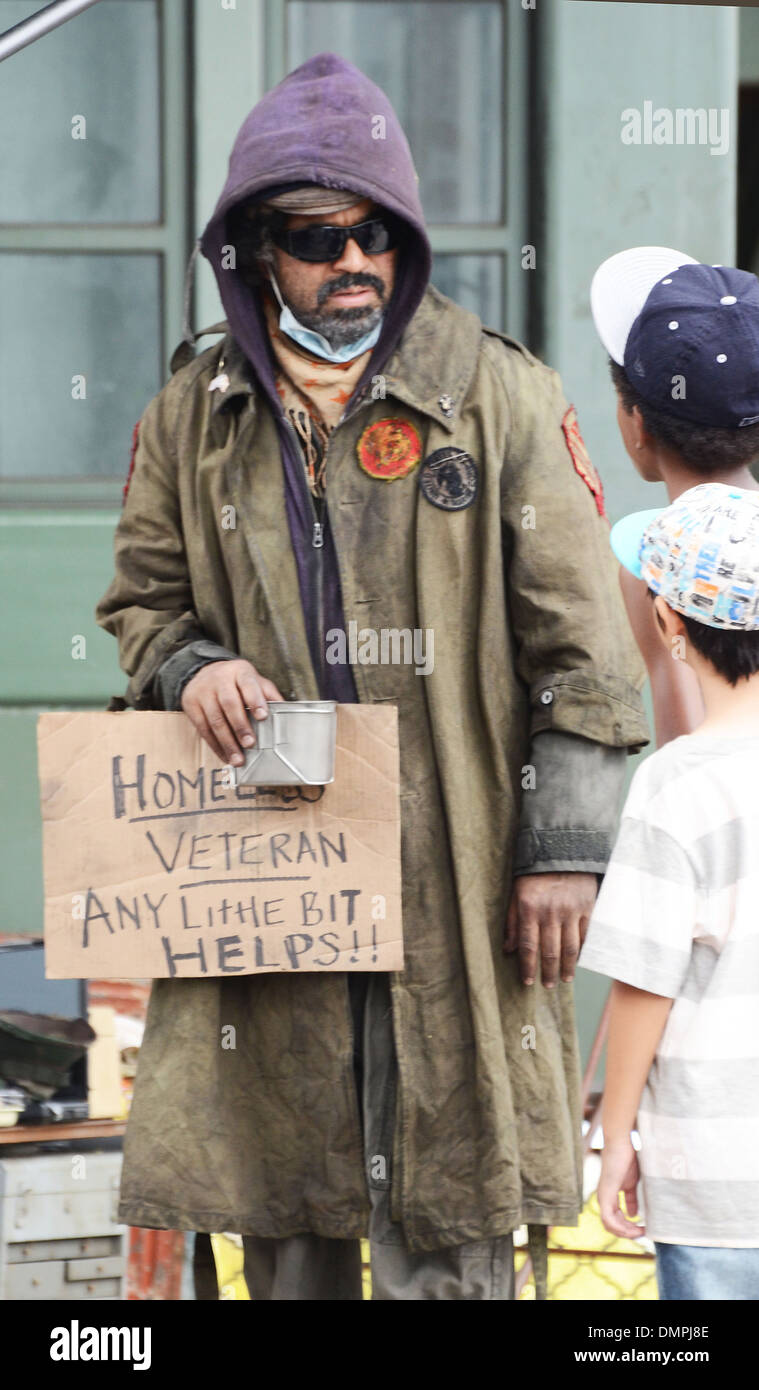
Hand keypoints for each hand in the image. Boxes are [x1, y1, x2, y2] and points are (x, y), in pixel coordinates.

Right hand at [181, 659, 283, 765]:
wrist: (202, 672)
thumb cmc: (235, 681)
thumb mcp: (253, 680)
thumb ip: (268, 694)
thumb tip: (285, 711)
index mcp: (239, 672)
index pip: (248, 684)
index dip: (256, 701)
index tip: (263, 716)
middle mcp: (220, 680)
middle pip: (229, 703)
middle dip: (240, 726)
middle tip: (250, 744)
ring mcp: (203, 692)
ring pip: (215, 719)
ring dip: (227, 742)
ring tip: (237, 758)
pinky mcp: (191, 705)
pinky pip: (203, 728)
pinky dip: (215, 745)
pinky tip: (224, 755)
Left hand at [503, 871, 596, 986]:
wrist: (561, 851)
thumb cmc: (534, 875)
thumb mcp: (516, 894)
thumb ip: (512, 922)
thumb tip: (508, 949)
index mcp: (529, 909)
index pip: (528, 946)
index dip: (528, 967)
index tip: (528, 982)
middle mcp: (550, 912)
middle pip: (550, 951)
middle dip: (548, 972)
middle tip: (548, 985)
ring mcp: (570, 910)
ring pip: (570, 948)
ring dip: (567, 967)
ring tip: (564, 979)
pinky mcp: (586, 907)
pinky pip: (585, 935)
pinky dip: (582, 951)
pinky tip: (577, 961)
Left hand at [597, 1136, 644, 1238]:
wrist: (621, 1144)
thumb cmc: (627, 1159)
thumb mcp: (631, 1184)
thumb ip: (631, 1199)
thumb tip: (633, 1215)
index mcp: (609, 1197)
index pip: (615, 1220)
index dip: (628, 1228)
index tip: (643, 1229)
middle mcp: (604, 1199)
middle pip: (612, 1226)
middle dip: (628, 1233)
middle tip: (644, 1233)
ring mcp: (603, 1197)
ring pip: (609, 1225)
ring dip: (626, 1232)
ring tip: (641, 1231)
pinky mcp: (605, 1194)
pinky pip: (608, 1218)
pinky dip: (620, 1227)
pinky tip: (633, 1227)